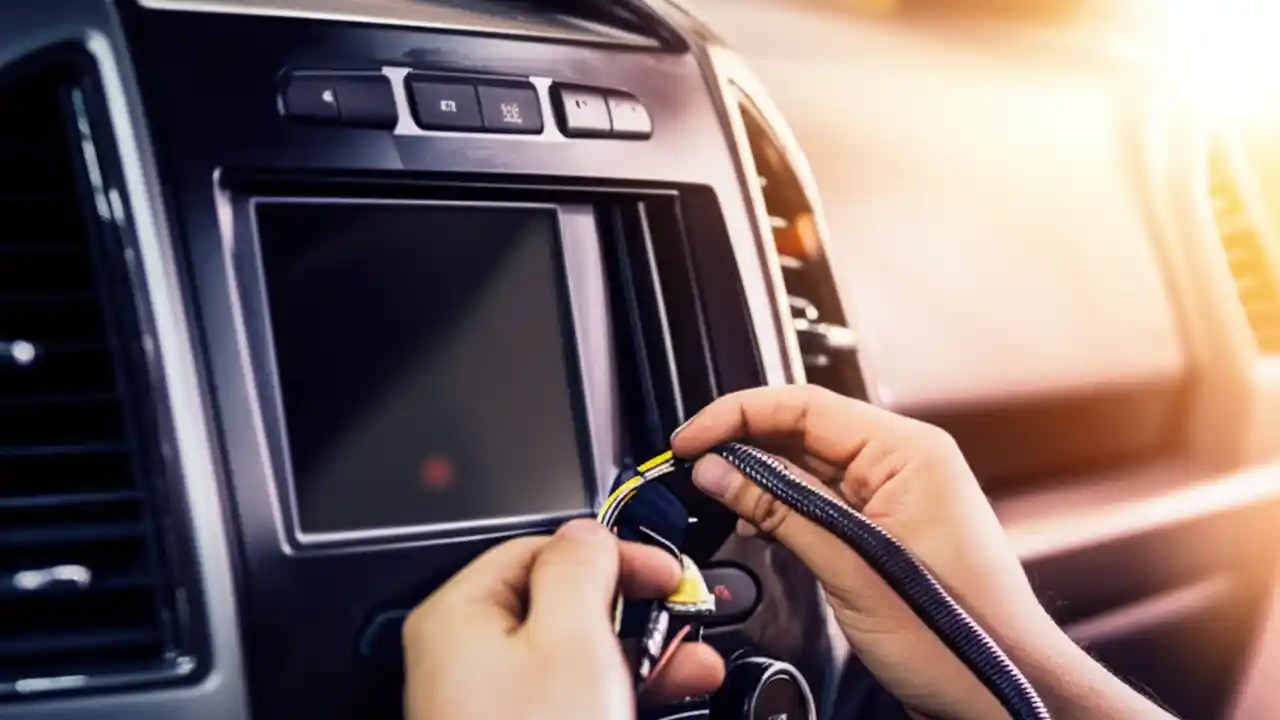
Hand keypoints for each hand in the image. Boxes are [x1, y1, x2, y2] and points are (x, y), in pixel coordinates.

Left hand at [402, 519, 724, 719]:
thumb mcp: (570, 640)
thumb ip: (580, 568)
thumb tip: (588, 530)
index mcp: (461, 617)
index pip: (541, 549)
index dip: (610, 553)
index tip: (664, 570)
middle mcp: (469, 658)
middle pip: (562, 602)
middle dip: (635, 608)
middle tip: (683, 616)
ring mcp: (495, 705)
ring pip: (576, 653)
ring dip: (641, 651)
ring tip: (694, 662)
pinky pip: (575, 696)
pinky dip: (624, 689)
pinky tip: (671, 691)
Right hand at [672, 385, 1171, 719]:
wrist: (1002, 696)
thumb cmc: (959, 639)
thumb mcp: (854, 567)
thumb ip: (781, 511)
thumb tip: (718, 471)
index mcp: (909, 451)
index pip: (805, 405)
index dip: (738, 414)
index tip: (692, 439)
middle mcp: (904, 462)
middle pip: (803, 430)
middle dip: (742, 444)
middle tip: (691, 468)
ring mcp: (894, 495)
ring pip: (806, 465)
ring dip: (757, 476)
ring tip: (714, 495)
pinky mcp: (882, 527)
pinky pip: (820, 498)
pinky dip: (781, 505)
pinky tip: (754, 519)